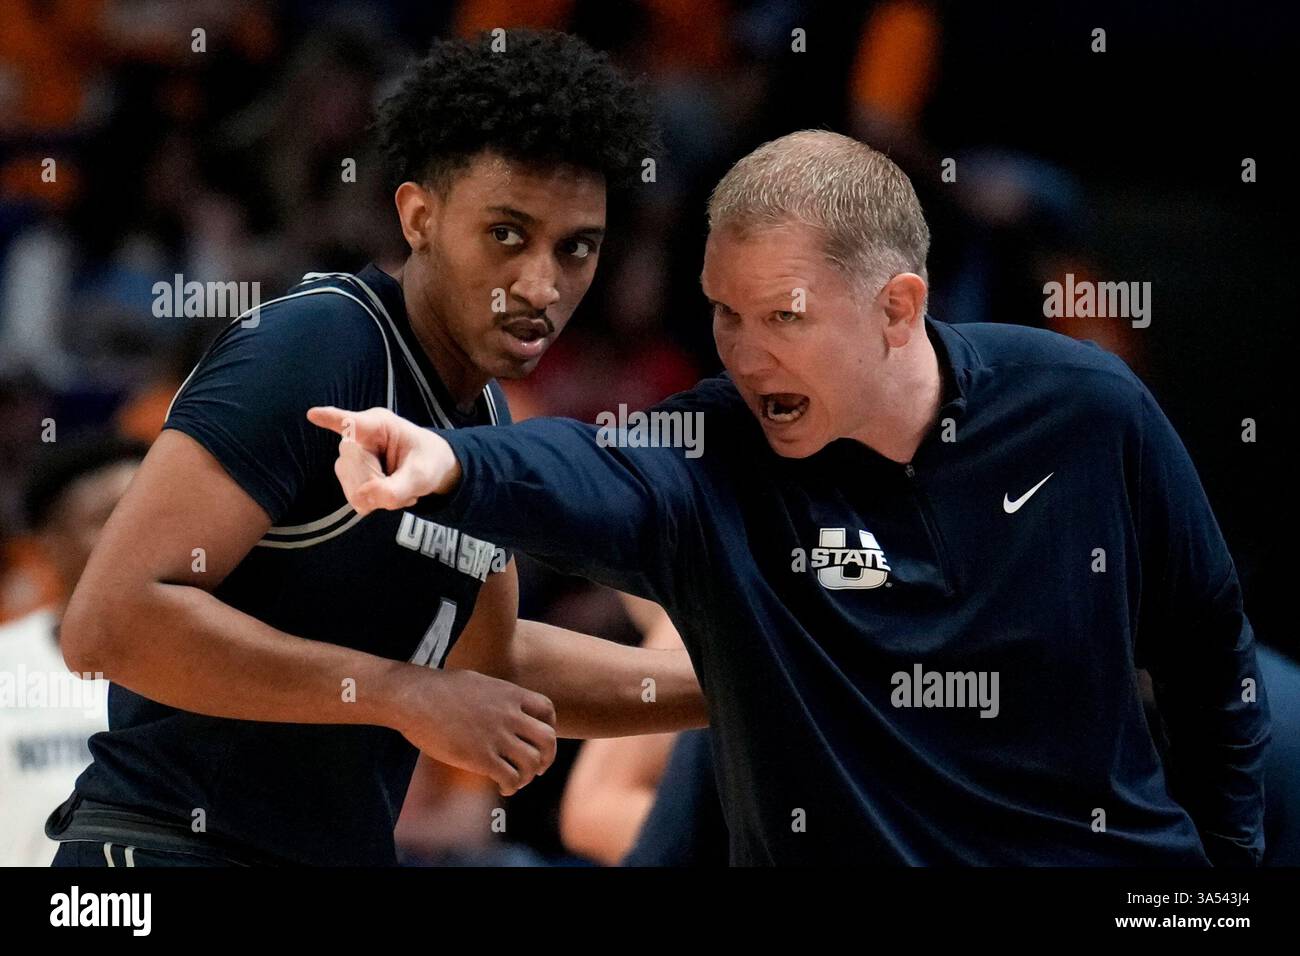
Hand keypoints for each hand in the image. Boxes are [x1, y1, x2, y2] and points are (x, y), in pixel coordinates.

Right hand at [306, 406, 460, 514]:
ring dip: (379, 495)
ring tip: (397, 485)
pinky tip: (388, 490)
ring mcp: (349, 456)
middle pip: (354, 469)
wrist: (427, 467)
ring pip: (353, 488)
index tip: (313, 414)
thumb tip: (362, 500)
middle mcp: (357, 437)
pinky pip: (354, 497)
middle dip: (380, 485)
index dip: (331, 419)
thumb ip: (397, 489)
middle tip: (404, 483)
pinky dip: (374, 501)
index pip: (352, 423)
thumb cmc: (427, 461)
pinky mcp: (347, 473)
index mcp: (379, 425)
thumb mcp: (422, 476)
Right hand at [396, 666, 557, 796]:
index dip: (548, 727)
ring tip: (517, 779)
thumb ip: (497, 696)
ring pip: (532, 762)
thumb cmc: (438, 689)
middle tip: (537, 767)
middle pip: (547, 740)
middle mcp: (509, 715)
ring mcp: (496, 736)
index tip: (538, 739)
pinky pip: (511, 778)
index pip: (547, 710)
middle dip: (546, 757)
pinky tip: (503, 787)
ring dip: (528, 775)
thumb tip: (502, 705)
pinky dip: (512, 787)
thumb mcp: (478, 683)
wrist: (414, 698)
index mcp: (509, 694)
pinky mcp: (480, 757)